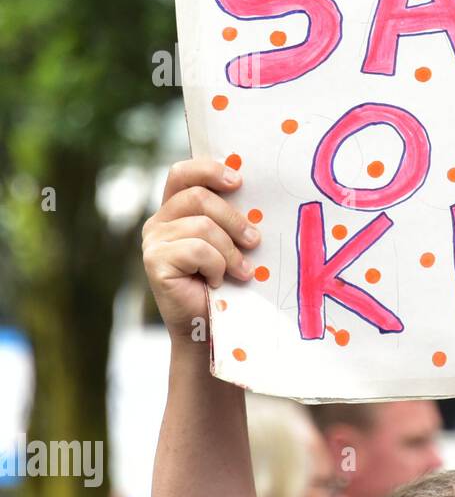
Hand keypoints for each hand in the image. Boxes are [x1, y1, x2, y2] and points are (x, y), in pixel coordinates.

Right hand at [141, 159, 259, 343]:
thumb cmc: (226, 282)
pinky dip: (217, 266)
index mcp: (176, 210)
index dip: (209, 170)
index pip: (183, 173)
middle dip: (235, 220)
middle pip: (200, 197)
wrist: (210, 326)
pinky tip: (218, 281)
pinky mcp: (154, 261)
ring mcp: (153, 241)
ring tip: (240, 271)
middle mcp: (159, 221)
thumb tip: (258, 199)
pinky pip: (197, 250)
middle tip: (254, 241)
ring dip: (230, 251)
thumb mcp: (230, 243)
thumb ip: (231, 219)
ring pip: (202, 226)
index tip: (238, 181)